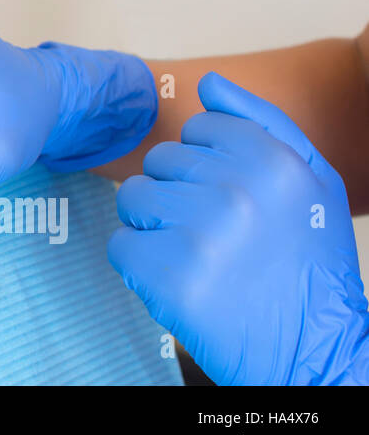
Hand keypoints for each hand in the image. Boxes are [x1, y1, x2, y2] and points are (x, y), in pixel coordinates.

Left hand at [108, 71, 368, 384]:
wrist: (316, 353)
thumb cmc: (310, 264)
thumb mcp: (312, 180)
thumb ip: (261, 122)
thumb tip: (208, 82)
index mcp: (272, 161)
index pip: (198, 127)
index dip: (208, 164)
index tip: (232, 197)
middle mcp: (236, 191)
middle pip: (160, 161)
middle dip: (180, 194)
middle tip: (220, 236)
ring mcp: (199, 234)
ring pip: (133, 197)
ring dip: (154, 226)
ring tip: (197, 255)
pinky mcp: (166, 275)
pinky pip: (119, 243)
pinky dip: (140, 264)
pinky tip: (181, 279)